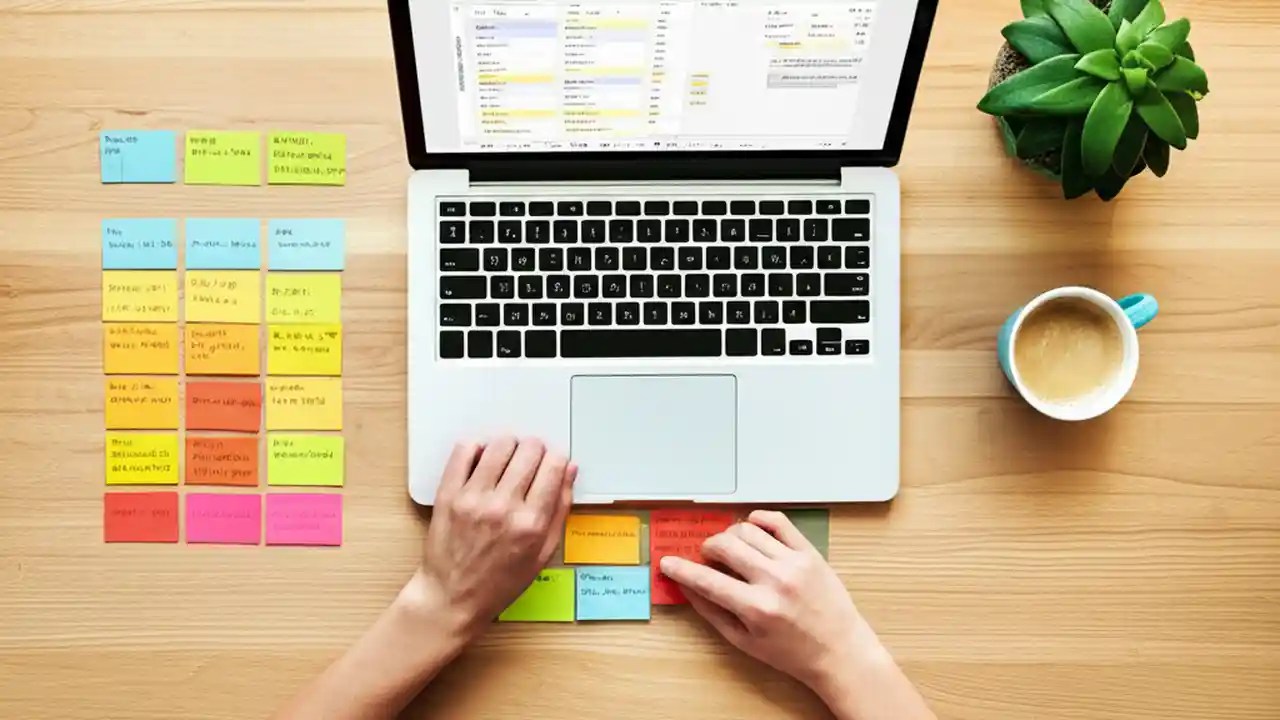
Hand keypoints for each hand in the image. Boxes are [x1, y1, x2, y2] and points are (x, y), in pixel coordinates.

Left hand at [406, 437, 576, 638]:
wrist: (453, 598)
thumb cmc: (500, 581)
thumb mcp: (543, 553)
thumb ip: (560, 509)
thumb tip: (569, 470)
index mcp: (531, 523)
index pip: (553, 466)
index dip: (556, 459)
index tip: (551, 464)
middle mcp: (504, 507)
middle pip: (529, 450)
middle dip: (535, 450)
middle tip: (529, 461)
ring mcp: (473, 499)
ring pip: (499, 445)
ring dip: (508, 445)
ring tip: (507, 459)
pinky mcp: (449, 495)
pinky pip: (464, 451)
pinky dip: (476, 447)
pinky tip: (481, 459)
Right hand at [659, 510, 880, 695]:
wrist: (839, 651)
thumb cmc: (792, 653)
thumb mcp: (745, 641)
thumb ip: (712, 612)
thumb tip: (687, 586)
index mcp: (756, 608)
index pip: (707, 579)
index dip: (681, 568)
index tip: (668, 562)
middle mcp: (774, 581)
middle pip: (725, 545)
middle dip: (707, 548)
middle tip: (708, 557)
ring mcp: (794, 563)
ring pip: (747, 529)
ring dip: (730, 535)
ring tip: (732, 548)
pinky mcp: (810, 552)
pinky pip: (778, 521)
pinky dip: (759, 519)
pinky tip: (752, 529)